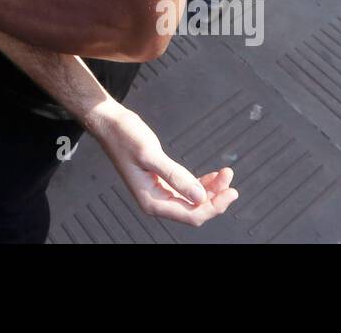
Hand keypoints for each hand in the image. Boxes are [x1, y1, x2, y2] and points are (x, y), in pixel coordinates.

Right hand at [93, 103, 238, 225]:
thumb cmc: (124, 137)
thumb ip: (175, 176)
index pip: (190, 215)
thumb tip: (199, 196)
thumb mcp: (150, 155)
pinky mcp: (162, 181)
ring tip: (226, 173)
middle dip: (215, 197)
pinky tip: (214, 175)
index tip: (230, 192)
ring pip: (193, 199)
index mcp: (151, 201)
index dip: (213, 207)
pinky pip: (187, 189)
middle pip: (195, 210)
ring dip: (212, 189)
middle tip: (230, 180)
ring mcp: (160, 192)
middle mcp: (156, 201)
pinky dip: (202, 183)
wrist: (110, 124)